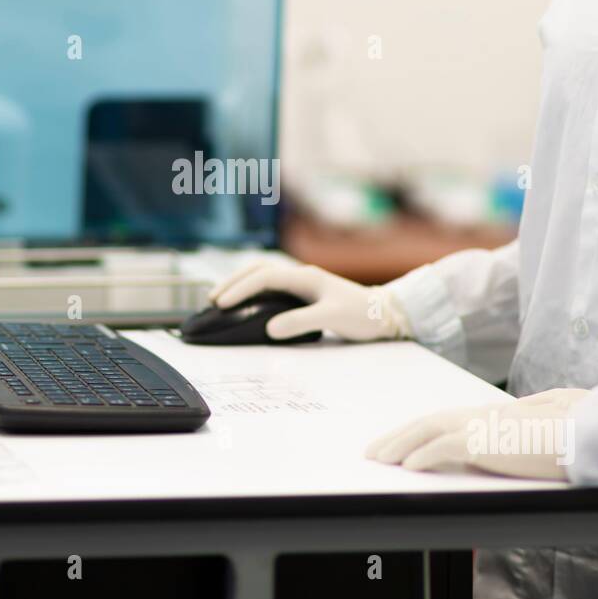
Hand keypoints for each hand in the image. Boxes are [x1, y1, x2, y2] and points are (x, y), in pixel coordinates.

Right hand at [209, 262, 406, 341]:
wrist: (385, 313)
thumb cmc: (362, 315)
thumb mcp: (332, 318)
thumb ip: (301, 322)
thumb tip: (270, 328)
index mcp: (305, 277)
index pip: (264, 277)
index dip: (241, 288)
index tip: (222, 304)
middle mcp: (301, 275)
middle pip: (258, 270)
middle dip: (233, 282)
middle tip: (212, 300)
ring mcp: (302, 282)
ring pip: (263, 275)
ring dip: (241, 283)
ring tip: (221, 298)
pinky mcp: (304, 292)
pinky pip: (270, 285)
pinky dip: (253, 290)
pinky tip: (245, 301)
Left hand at [364, 389, 591, 480]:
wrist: (593, 428)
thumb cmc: (577, 425)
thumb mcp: (543, 422)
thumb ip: (520, 423)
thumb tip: (506, 431)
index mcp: (494, 413)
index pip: (444, 419)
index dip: (418, 429)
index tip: (399, 440)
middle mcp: (483, 415)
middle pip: (428, 422)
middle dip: (397, 436)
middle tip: (374, 450)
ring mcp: (483, 426)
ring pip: (427, 432)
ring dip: (399, 445)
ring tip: (379, 458)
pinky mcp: (486, 442)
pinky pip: (443, 449)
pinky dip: (422, 456)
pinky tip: (406, 466)